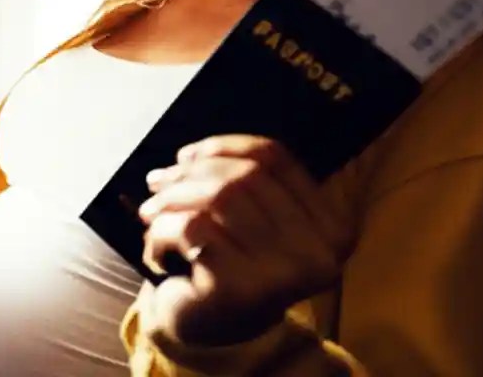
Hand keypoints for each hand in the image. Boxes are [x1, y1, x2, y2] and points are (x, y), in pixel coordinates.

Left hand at [137, 135, 355, 346]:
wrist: (213, 335)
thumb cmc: (231, 265)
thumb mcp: (248, 217)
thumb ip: (236, 179)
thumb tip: (188, 156)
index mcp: (331, 226)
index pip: (277, 158)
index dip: (224, 147)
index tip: (186, 156)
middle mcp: (318, 252)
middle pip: (244, 176)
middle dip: (190, 174)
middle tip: (156, 184)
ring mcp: (282, 273)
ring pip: (218, 199)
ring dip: (172, 200)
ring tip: (152, 214)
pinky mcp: (239, 289)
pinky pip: (191, 229)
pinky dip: (162, 231)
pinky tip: (157, 248)